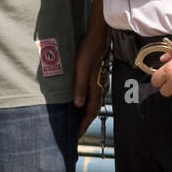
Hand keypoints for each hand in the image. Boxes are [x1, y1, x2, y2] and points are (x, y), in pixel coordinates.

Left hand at [73, 22, 109, 136]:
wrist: (98, 34)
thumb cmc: (89, 49)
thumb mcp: (81, 67)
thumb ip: (80, 86)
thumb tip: (77, 105)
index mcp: (95, 88)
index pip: (89, 113)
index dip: (82, 125)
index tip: (75, 137)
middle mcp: (98, 88)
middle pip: (90, 110)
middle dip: (82, 123)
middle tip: (72, 133)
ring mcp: (97, 82)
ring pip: (90, 103)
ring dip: (82, 113)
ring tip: (72, 120)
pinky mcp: (94, 76)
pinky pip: (88, 94)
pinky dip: (82, 102)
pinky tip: (75, 101)